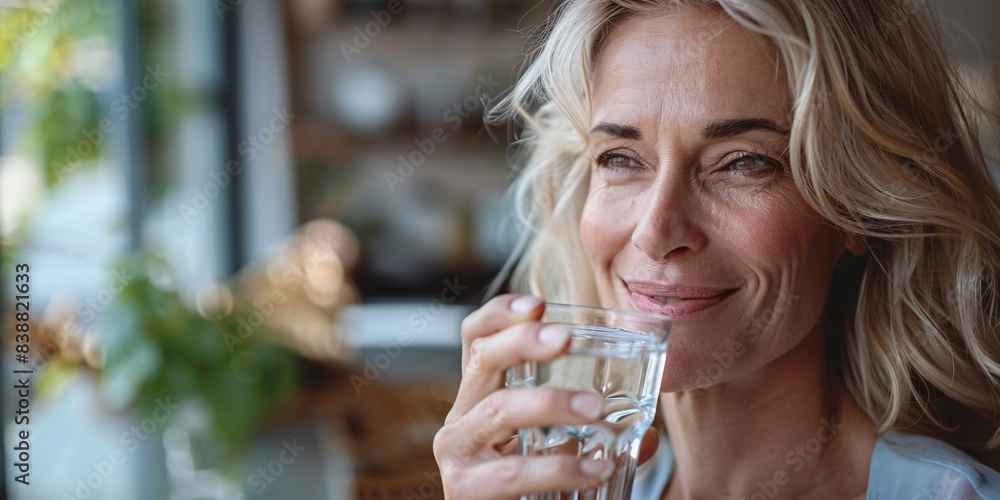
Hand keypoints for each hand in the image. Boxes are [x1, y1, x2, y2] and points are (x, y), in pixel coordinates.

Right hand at [432, 294, 616, 498]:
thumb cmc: (529, 494)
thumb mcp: (558, 454)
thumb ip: (596, 440)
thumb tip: (648, 437)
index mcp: (480, 397)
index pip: (476, 339)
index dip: (500, 313)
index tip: (539, 303)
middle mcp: (462, 418)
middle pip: (482, 359)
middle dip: (523, 340)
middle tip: (567, 338)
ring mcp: (458, 453)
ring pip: (497, 410)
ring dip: (550, 403)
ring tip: (595, 412)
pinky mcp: (464, 490)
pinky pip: (513, 472)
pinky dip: (558, 467)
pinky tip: (593, 467)